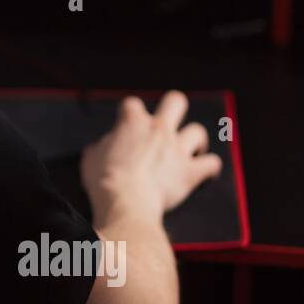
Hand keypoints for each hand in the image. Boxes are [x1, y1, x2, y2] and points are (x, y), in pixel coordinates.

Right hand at [81, 91, 222, 226]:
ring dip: (196, 140)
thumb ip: (100, 147)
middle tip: (169, 123)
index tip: (127, 126)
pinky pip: (212, 163)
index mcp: (132, 122)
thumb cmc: (104, 180)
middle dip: (173, 108)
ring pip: (198, 131)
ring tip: (191, 150)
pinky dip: (210, 168)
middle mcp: (158, 129)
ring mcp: (177, 149)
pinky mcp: (190, 171)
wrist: (125, 202)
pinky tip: (207, 175)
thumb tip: (101, 147)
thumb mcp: (91, 158)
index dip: (129, 114)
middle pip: (175, 101)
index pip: (132, 104)